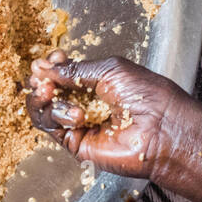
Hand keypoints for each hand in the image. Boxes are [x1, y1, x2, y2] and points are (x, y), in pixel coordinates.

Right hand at [27, 50, 185, 180]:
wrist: (161, 129)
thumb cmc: (147, 96)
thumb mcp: (109, 71)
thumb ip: (74, 70)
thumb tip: (45, 68)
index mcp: (96, 82)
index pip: (63, 72)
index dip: (53, 65)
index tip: (51, 59)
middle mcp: (85, 102)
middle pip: (48, 90)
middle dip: (41, 80)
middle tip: (40, 74)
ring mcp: (79, 124)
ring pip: (44, 109)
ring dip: (42, 97)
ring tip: (48, 91)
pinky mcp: (75, 143)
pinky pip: (51, 127)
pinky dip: (53, 115)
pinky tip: (70, 112)